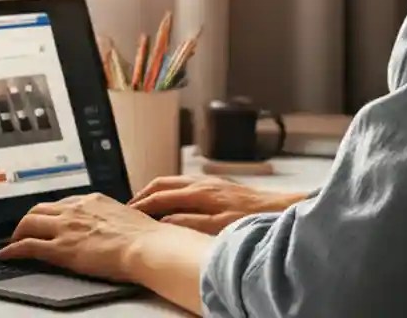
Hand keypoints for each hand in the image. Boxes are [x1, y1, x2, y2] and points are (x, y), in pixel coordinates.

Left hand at [0, 193, 211, 313]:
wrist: (147, 246)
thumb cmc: (146, 237)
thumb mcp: (127, 217)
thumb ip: (113, 218)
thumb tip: (116, 226)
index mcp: (93, 200)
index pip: (63, 202)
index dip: (52, 213)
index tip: (49, 219)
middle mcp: (75, 209)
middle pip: (40, 208)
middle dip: (29, 219)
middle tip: (26, 229)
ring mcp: (66, 228)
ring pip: (29, 223)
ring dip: (18, 232)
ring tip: (14, 241)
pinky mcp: (61, 248)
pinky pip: (28, 246)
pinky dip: (13, 250)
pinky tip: (7, 254)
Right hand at [129, 175, 307, 234]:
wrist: (278, 208)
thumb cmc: (251, 220)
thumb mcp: (218, 227)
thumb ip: (189, 222)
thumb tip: (165, 219)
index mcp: (200, 192)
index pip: (161, 196)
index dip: (142, 205)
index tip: (128, 213)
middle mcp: (202, 182)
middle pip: (164, 182)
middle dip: (144, 193)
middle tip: (129, 206)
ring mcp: (210, 181)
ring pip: (174, 180)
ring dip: (156, 190)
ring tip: (146, 202)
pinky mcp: (218, 185)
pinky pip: (185, 183)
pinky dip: (171, 189)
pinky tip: (172, 200)